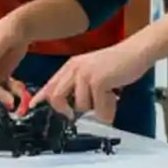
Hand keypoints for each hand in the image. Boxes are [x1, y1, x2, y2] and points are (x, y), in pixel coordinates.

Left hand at [31, 43, 152, 123]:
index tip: (31, 108)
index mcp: (71, 66)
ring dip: (96, 108)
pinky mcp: (97, 81)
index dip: (40, 98)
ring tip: (107, 98)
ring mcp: (85, 74)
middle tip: (76, 115)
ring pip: (80, 106)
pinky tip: (114, 97)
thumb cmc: (117, 64)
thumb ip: (79, 85)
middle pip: (56, 98)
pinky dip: (107, 109)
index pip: (50, 85)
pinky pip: (97, 108)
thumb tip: (72, 106)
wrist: (135, 51)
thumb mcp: (91, 71)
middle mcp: (74, 68)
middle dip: (66, 111)